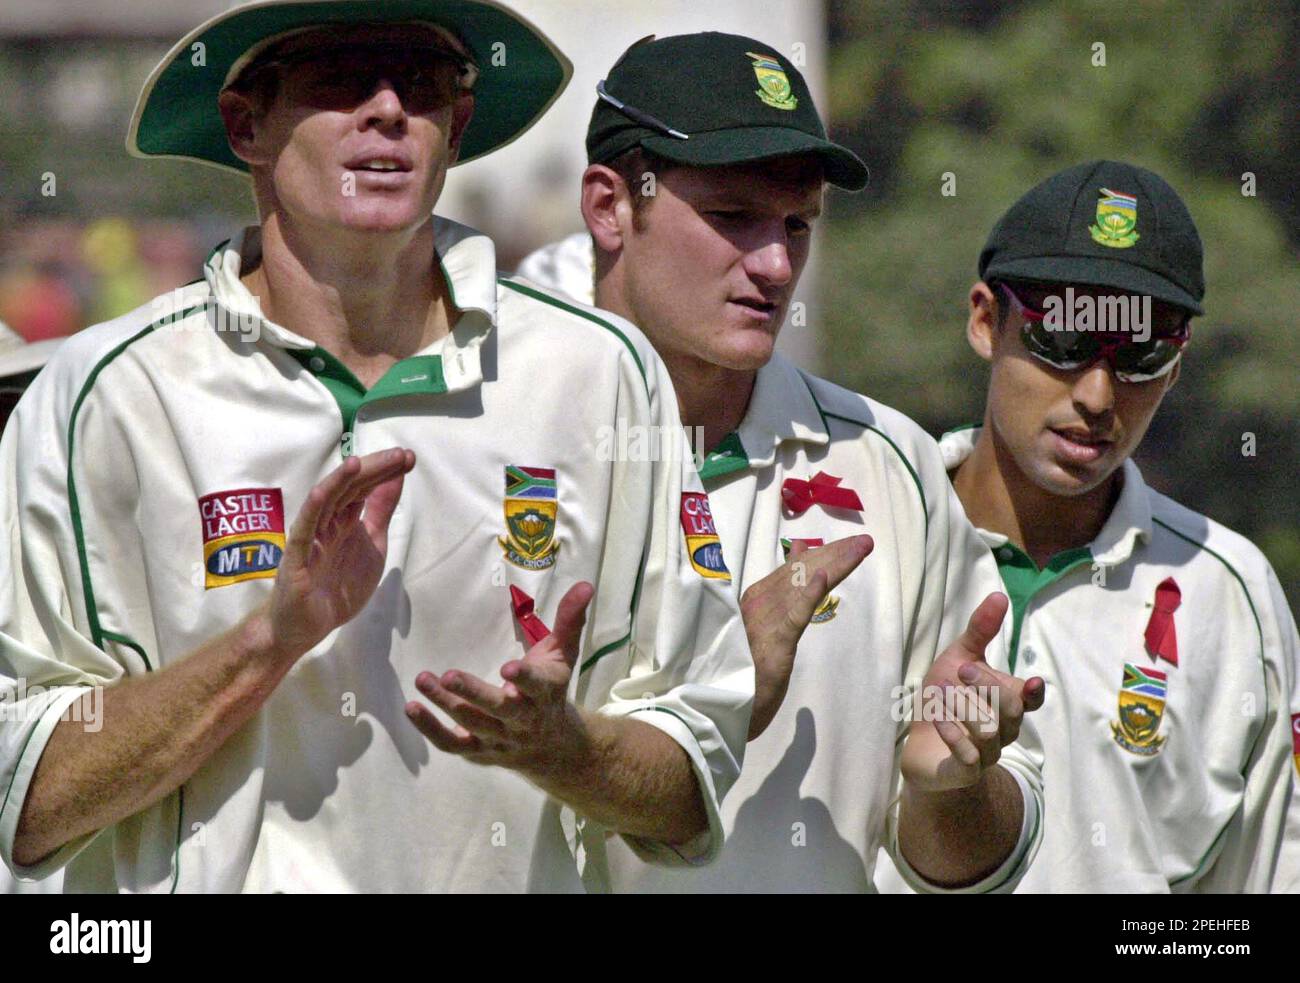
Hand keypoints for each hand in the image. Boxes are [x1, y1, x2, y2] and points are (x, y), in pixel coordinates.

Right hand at [267, 448, 414, 658]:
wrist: (307, 628)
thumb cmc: (336, 587)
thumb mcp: (372, 546)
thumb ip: (379, 513)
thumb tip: (395, 479)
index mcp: (345, 519)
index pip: (365, 487)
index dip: (385, 472)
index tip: (408, 458)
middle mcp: (326, 522)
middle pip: (349, 488)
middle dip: (374, 470)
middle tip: (401, 455)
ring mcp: (310, 537)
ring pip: (325, 501)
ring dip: (342, 481)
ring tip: (360, 462)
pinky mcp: (296, 557)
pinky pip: (303, 529)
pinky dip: (314, 508)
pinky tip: (324, 491)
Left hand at [406, 581, 595, 775]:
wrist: (553, 748)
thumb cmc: (551, 690)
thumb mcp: (563, 655)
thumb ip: (569, 620)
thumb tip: (585, 585)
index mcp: (544, 693)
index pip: (536, 686)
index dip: (524, 679)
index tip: (508, 668)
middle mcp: (523, 720)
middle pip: (498, 709)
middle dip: (473, 694)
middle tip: (447, 675)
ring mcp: (498, 738)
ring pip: (472, 724)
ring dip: (446, 703)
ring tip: (423, 680)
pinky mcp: (477, 750)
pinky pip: (452, 744)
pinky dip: (430, 729)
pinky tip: (412, 707)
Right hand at [741, 534, 872, 738]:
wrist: (721, 704)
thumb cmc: (743, 667)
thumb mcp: (765, 627)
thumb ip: (780, 594)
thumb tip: (798, 555)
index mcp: (757, 598)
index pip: (794, 569)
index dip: (824, 554)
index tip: (849, 544)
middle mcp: (759, 603)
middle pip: (802, 572)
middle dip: (835, 554)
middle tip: (864, 542)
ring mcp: (765, 622)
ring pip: (803, 586)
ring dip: (833, 565)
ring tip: (858, 549)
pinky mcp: (774, 644)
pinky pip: (794, 616)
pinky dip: (808, 596)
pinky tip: (823, 579)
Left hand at [900, 592, 1044, 791]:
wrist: (919, 745)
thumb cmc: (944, 697)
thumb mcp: (959, 658)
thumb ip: (980, 631)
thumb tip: (1000, 595)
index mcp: (1006, 702)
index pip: (1031, 700)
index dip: (1033, 693)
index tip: (1030, 681)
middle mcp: (1004, 730)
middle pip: (1012, 711)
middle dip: (989, 687)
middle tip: (963, 669)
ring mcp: (987, 753)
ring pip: (991, 732)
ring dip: (965, 708)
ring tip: (940, 692)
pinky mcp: (965, 772)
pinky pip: (970, 758)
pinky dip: (954, 735)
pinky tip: (938, 717)